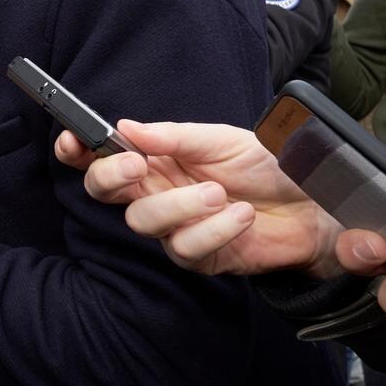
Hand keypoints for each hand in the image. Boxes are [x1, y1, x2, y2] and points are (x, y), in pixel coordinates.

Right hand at [56, 120, 344, 278]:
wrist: (313, 205)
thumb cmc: (268, 167)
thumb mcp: (223, 139)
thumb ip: (174, 136)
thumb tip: (125, 127)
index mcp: (155, 160)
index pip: (100, 158)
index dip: (77, 151)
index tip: (72, 141)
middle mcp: (156, 193)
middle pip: (105, 193)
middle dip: (112, 178)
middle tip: (139, 166)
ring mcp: (174, 228)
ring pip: (143, 222)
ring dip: (179, 206)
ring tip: (220, 193)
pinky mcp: (199, 258)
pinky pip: (186, 248)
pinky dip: (213, 230)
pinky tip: (240, 215)